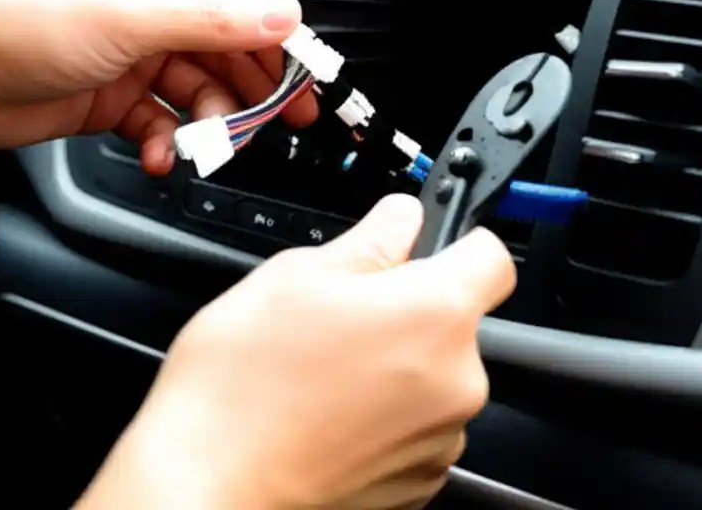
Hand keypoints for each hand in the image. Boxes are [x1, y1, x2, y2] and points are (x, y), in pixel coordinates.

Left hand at [0, 0, 317, 172]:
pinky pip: (162, 126)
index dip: (280, 49)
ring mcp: (133, 55)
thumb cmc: (15, 22)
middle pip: (228, 56)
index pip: (243, 7)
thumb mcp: (127, 20)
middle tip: (270, 128)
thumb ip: (213, 25)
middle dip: (245, 96)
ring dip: (203, 127)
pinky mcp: (113, 99)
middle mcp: (152, 7)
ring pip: (199, 97)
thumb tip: (284, 15)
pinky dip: (165, 146)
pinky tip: (157, 156)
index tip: (309, 86)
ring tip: (200, 147)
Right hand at [78, 195, 516, 509]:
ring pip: (434, 376)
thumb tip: (402, 219)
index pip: (490, 256)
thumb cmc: (243, 386)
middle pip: (456, 323)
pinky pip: (417, 427)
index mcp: (436, 314)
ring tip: (324, 371)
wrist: (210, 484)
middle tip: (341, 316)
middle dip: (409, 310)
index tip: (422, 249)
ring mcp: (443, 438)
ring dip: (396, 366)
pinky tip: (329, 410)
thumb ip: (370, 240)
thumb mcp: (295, 276)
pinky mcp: (421, 480)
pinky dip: (385, 416)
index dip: (457, 242)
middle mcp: (458, 380)